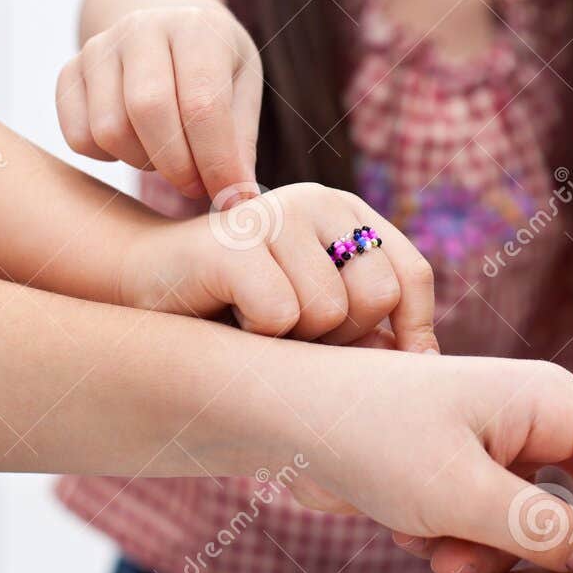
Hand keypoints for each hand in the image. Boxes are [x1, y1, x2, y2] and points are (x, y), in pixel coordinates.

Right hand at [56, 2, 261, 203]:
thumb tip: (237, 196)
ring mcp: (98, 48)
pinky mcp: (69, 73)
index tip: (232, 197)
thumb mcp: (243, 87)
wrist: (163, 25)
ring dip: (144, 162)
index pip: (203, 103)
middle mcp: (140, 28)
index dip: (217, 161)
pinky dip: (108, 159)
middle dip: (177, 166)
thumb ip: (241, 140)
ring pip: (109, 130)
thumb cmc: (213, 64)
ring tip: (169, 156)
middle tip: (196, 185)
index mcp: (195, 27)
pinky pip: (79, 138)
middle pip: (148, 111)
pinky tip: (136, 145)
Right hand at [116, 180, 439, 350]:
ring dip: (294, 342)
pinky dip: (256, 338)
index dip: (409, 333)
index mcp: (347, 213)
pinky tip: (229, 318)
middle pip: (377, 295)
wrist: (144, 292)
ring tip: (257, 323)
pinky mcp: (235, 240)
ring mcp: (274, 213)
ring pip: (329, 311)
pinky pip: (281, 315)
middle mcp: (318, 200)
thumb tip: (428, 365)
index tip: (385, 372)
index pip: (410, 275)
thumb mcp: (315, 316)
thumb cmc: (238, 313)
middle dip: (341, 337)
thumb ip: (367, 328)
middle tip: (293, 333)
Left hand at [284, 353, 572, 572]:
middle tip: (505, 572)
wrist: (288, 418)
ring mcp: (500, 444)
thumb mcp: (458, 494)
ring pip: (538, 523)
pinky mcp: (466, 472)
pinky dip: (464, 543)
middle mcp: (535, 417)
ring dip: (494, 553)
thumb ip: (538, 530)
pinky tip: (414, 536)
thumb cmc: (370, 438)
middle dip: (549, 548)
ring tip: (437, 552)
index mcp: (549, 400)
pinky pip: (495, 525)